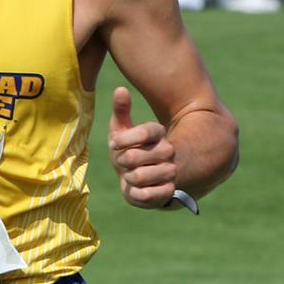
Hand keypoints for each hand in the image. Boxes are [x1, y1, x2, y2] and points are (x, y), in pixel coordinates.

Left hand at [109, 86, 183, 208]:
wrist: (138, 179)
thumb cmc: (127, 150)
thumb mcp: (120, 130)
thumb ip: (121, 110)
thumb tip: (120, 88)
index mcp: (158, 132)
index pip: (145, 131)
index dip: (124, 139)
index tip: (113, 144)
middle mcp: (168, 150)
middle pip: (136, 156)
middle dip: (122, 160)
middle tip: (122, 163)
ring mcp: (170, 171)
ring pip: (140, 176)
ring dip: (128, 177)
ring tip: (130, 175)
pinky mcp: (169, 191)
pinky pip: (146, 194)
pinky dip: (135, 193)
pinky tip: (136, 189)